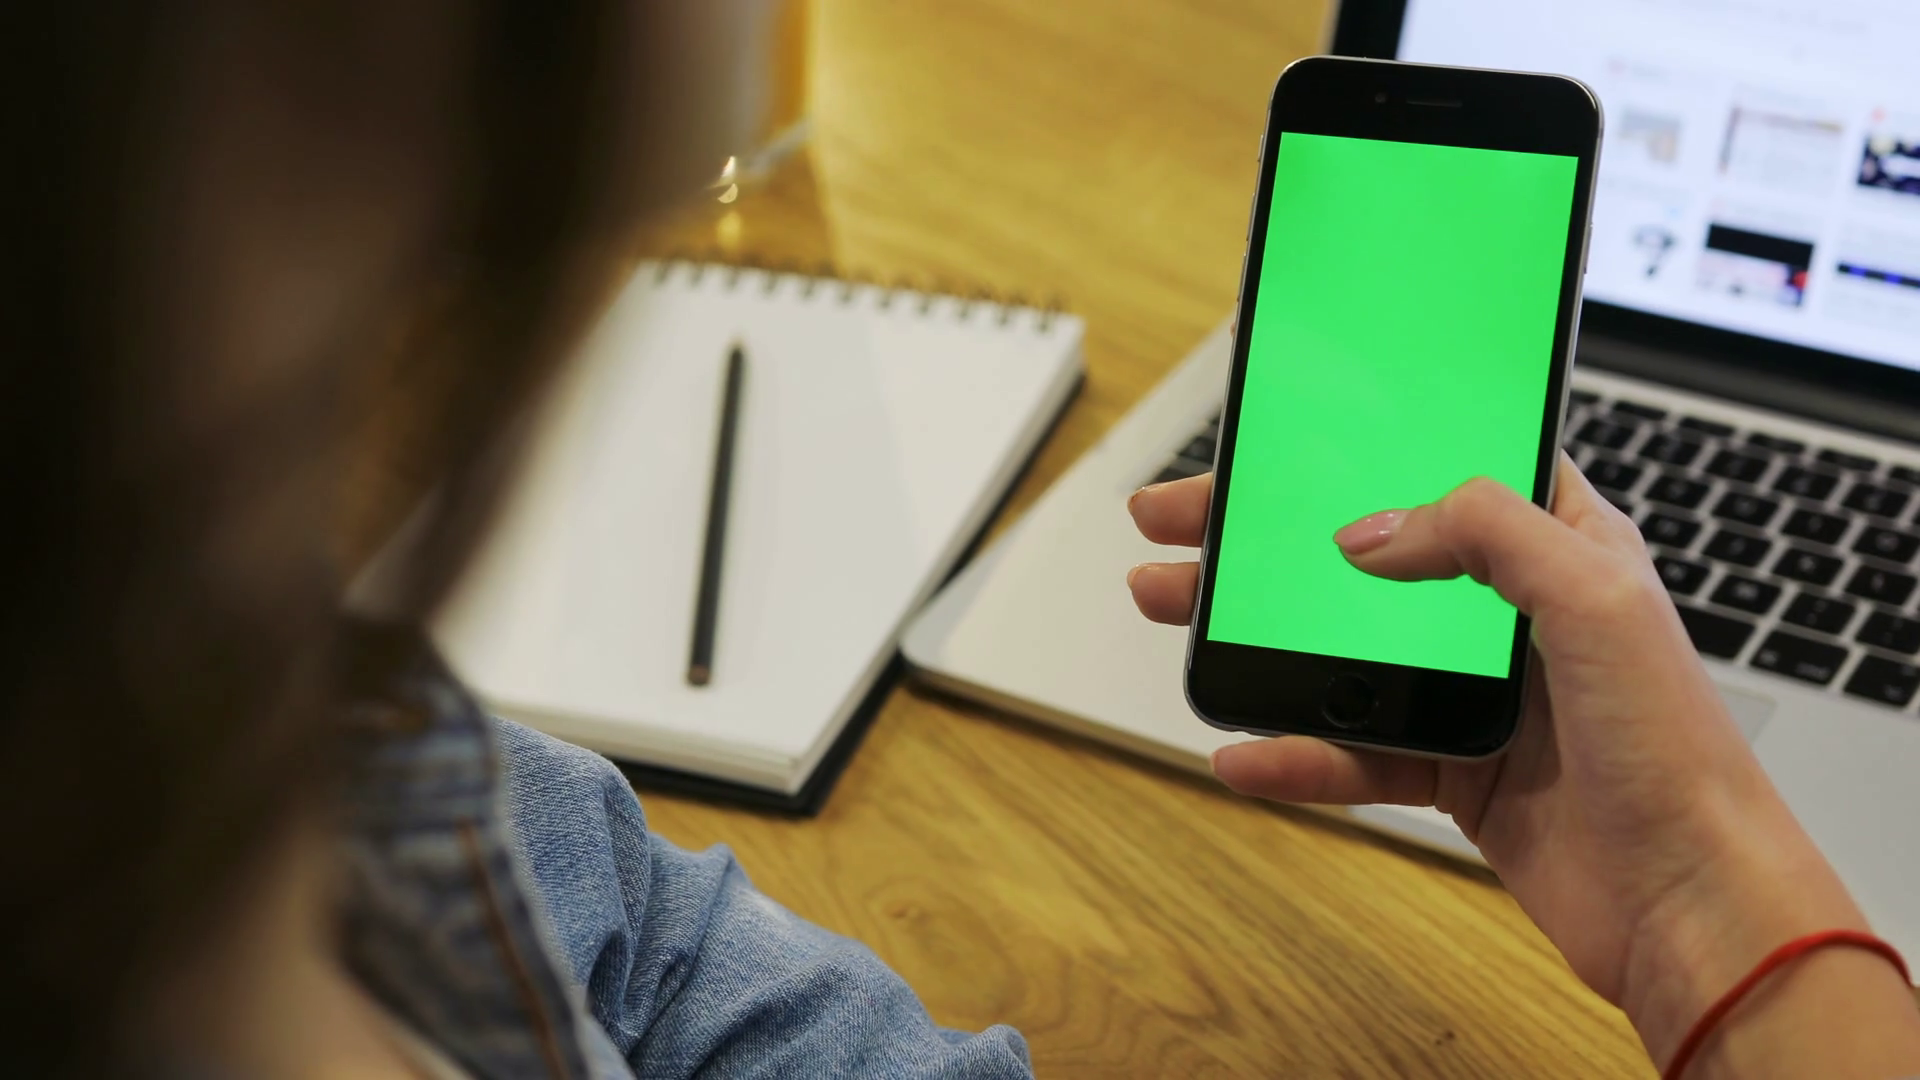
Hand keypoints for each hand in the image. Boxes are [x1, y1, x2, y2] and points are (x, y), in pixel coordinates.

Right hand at [1127, 456, 1918, 1073]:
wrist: (1692, 903)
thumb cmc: (1675, 747)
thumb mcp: (1594, 595)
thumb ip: (1484, 532)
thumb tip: (1367, 533)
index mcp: (1558, 542)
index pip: (1437, 465)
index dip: (1352, 447)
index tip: (1271, 442)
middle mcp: (1509, 609)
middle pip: (1362, 554)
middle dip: (1264, 539)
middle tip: (1181, 521)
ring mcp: (1474, 691)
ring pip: (1338, 650)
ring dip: (1256, 637)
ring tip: (1177, 615)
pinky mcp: (1451, 768)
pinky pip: (1350, 752)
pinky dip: (1292, 753)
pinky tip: (1241, 751)